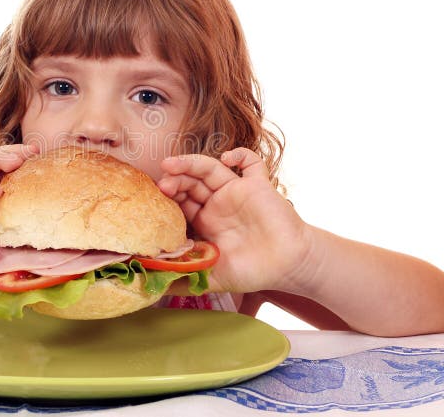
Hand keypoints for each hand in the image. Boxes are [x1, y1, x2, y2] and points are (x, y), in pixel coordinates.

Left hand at [157, 147, 311, 293]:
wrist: (289, 267)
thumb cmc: (253, 272)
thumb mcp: (212, 279)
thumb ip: (185, 279)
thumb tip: (153, 288)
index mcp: (204, 222)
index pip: (179, 202)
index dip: (167, 199)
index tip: (154, 202)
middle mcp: (217, 203)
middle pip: (190, 182)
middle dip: (174, 181)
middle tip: (162, 185)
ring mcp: (236, 192)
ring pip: (209, 168)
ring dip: (190, 163)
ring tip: (171, 165)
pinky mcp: (258, 185)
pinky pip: (251, 162)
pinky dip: (240, 154)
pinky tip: (227, 158)